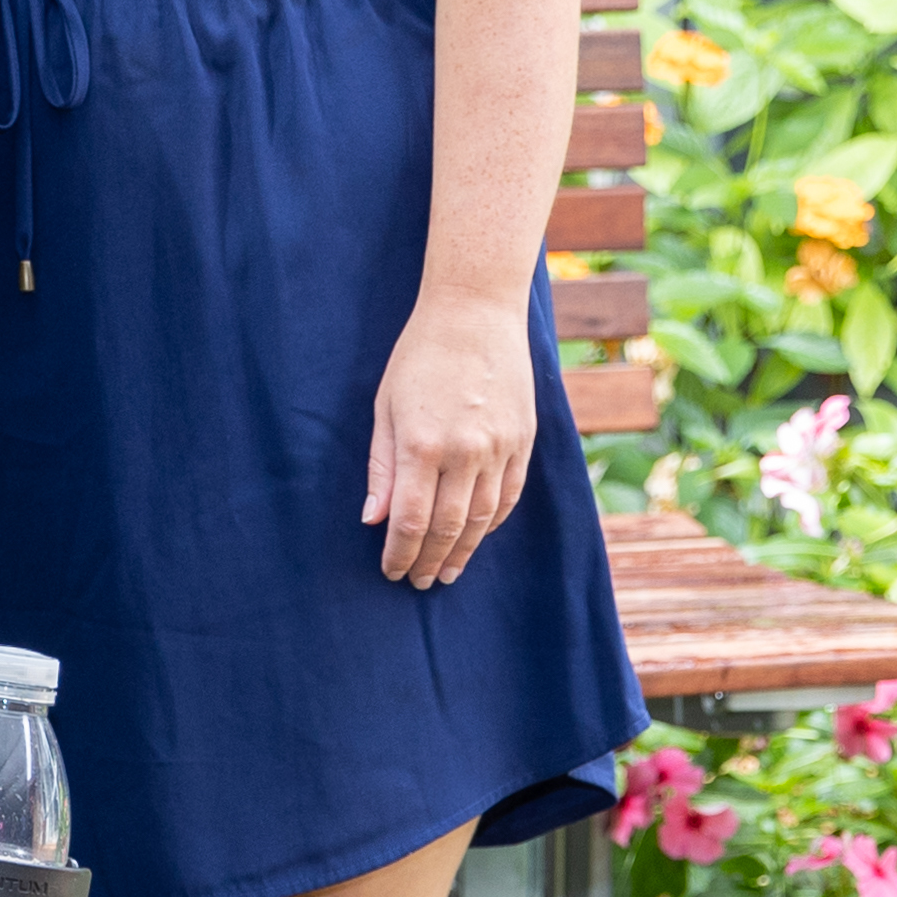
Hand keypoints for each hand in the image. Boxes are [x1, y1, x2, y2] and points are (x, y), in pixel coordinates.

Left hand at [364, 290, 536, 588]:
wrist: (476, 314)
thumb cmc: (418, 357)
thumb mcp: (385, 406)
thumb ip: (381, 466)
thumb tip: (372, 520)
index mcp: (421, 443)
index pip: (408, 519)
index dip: (399, 552)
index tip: (391, 572)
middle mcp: (464, 452)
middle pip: (447, 527)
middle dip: (429, 560)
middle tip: (418, 582)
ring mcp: (499, 449)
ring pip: (483, 519)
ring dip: (462, 551)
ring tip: (446, 571)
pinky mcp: (524, 442)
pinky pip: (509, 497)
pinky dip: (492, 524)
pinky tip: (477, 538)